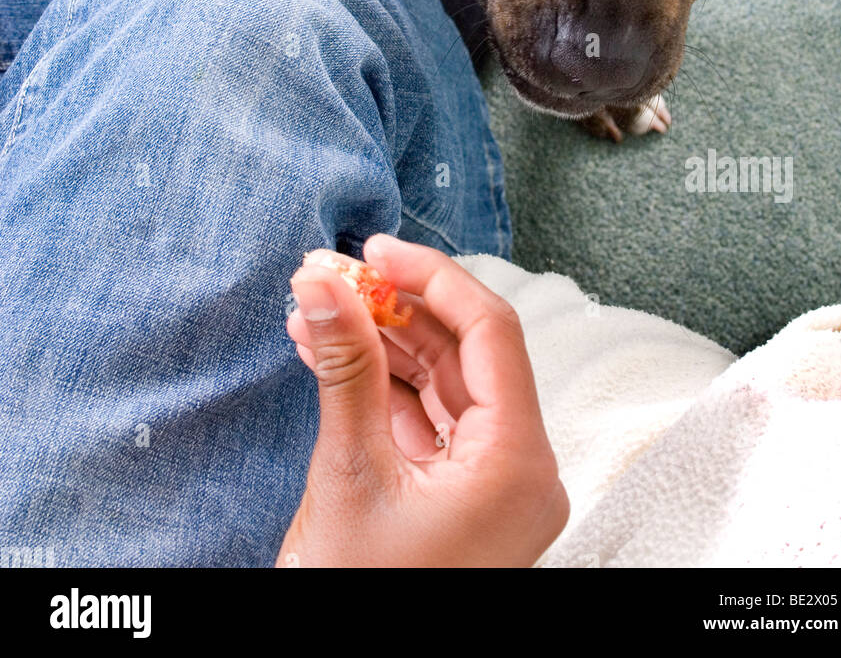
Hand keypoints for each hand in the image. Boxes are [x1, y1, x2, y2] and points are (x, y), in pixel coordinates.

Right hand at [276, 234, 567, 568]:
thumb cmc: (363, 593)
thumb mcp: (351, 471)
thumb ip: (345, 366)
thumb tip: (324, 283)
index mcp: (519, 462)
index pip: (490, 332)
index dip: (432, 277)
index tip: (377, 250)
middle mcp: (519, 470)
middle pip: (465, 354)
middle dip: (394, 309)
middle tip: (334, 274)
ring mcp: (491, 488)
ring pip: (441, 385)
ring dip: (380, 343)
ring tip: (317, 308)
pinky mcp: (459, 500)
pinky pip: (426, 421)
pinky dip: (380, 386)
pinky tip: (330, 352)